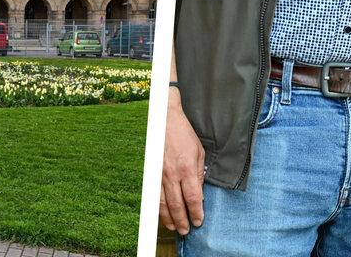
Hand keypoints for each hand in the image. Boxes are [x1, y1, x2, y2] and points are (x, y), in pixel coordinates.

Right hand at [160, 92, 205, 234]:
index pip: (193, 198)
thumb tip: (198, 195)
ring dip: (168, 217)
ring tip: (174, 227)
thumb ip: (198, 175)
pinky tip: (162, 213)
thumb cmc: (184, 134)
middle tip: (186, 231)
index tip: (198, 221)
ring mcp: (159, 174)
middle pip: (177, 204)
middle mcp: (172, 174)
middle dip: (182, 220)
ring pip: (162, 203)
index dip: (196, 213)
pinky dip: (157, 207)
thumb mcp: (199, 153)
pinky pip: (154, 194)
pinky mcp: (151, 172)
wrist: (165, 119)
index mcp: (187, 168)